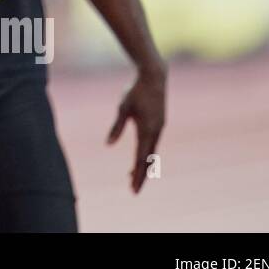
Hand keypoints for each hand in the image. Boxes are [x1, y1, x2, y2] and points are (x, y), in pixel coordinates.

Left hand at [107, 66, 166, 193]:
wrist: (154, 77)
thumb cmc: (136, 91)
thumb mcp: (123, 108)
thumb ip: (117, 127)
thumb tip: (108, 145)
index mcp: (147, 130)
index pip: (140, 158)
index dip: (136, 173)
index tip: (132, 187)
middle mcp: (156, 132)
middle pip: (148, 159)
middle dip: (141, 175)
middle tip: (133, 190)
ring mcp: (159, 128)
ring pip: (152, 152)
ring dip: (143, 165)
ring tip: (132, 176)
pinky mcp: (160, 124)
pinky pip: (153, 143)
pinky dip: (147, 153)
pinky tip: (141, 158)